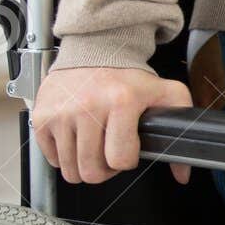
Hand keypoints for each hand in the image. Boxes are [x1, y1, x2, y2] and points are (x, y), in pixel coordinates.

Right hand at [31, 67, 193, 185]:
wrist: (96, 51)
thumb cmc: (129, 77)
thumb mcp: (166, 93)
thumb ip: (182, 127)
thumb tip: (182, 173)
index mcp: (121, 102)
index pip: (120, 160)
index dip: (127, 161)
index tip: (128, 150)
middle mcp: (88, 107)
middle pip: (92, 171)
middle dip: (105, 169)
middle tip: (110, 152)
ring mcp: (61, 113)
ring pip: (70, 170)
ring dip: (84, 164)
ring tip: (95, 144)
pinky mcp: (42, 117)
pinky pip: (51, 159)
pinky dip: (65, 156)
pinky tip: (77, 138)